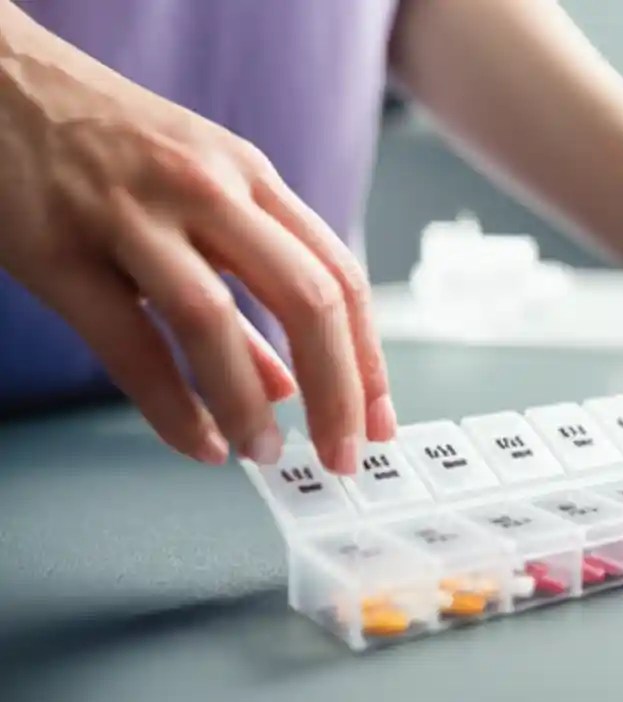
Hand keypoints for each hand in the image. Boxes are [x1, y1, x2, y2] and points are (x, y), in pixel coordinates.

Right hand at [0, 11, 394, 471]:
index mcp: (250, 176)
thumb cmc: (105, 143)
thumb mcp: (197, 196)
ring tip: (265, 452)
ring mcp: (132, 214)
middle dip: (338, 390)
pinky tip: (198, 442)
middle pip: (306, 298)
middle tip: (343, 454)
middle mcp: (206, 187)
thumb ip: (246, 286)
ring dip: (249, 403)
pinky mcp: (59, 247)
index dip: (370, 359)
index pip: (341, 276)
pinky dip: (171, 407)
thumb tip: (289, 383)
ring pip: (214, 320)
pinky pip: (129, 343)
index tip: (380, 422)